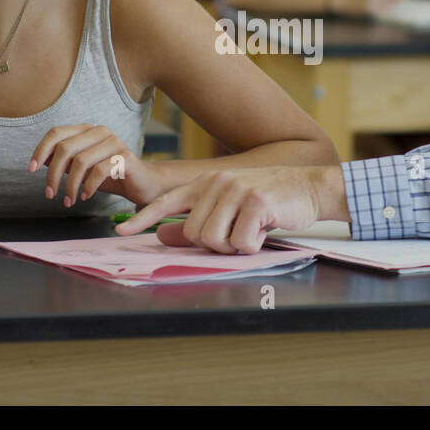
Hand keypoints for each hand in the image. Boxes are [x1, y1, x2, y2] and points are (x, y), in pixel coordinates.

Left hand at [29, 124, 159, 206]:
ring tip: (68, 201)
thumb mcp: (82, 168)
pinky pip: (99, 171)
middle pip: (65, 148)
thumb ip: (64, 162)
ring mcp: (114, 142)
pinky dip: (88, 186)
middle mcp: (99, 131)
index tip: (31, 170)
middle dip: (52, 174)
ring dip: (70, 185)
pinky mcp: (125, 156)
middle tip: (50, 195)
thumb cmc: (110, 175)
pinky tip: (85, 196)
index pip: (56, 133)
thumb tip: (39, 161)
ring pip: (80, 161)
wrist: (142, 183)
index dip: (40, 150)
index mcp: (86, 130)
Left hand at [114, 165, 346, 253]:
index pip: (166, 202)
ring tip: (251, 231)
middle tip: (238, 233)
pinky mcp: (256, 202)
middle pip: (194, 234)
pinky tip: (264, 230)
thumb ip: (196, 220)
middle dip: (215, 244)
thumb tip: (163, 236)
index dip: (143, 219)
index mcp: (206, 183)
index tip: (121, 233)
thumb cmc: (268, 201)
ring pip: (214, 240)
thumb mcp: (229, 207)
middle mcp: (216, 183)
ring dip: (234, 246)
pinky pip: (241, 243)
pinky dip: (253, 245)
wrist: (308, 188)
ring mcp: (235, 191)